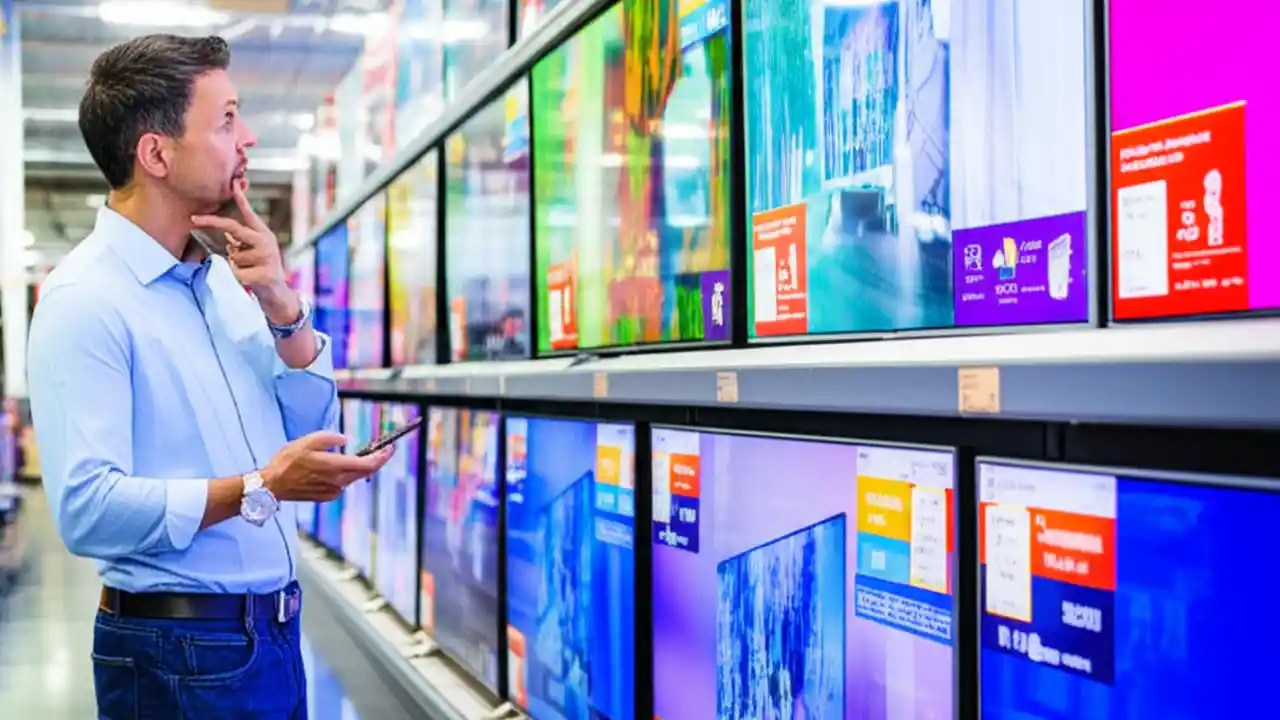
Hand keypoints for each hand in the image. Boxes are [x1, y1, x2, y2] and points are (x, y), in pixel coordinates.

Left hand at [191, 180, 295, 323]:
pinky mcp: (265, 273)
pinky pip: (236, 272)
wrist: (279, 297)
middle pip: (233, 228)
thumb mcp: (253, 254)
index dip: (241, 198)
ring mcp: (267, 257)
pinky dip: (237, 278)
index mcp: (263, 235)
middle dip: (212, 222)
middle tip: (193, 218)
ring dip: (234, 266)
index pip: (250, 214)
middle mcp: (266, 242)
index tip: (233, 183)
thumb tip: (226, 232)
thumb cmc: (261, 273)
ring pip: (232, 256)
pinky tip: (250, 282)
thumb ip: (242, 242)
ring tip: (249, 273)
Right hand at [260, 431, 394, 501]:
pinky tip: (334, 468)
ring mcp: (333, 491)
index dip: (383, 456)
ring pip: (353, 478)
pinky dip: (344, 475)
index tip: (390, 448)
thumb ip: (330, 438)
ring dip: (358, 467)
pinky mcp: (327, 497)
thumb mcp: (308, 441)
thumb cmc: (287, 461)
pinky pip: (342, 484)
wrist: (272, 485)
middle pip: (365, 472)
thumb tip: (346, 439)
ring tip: (356, 456)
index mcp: (336, 467)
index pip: (368, 464)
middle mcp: (338, 482)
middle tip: (381, 450)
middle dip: (376, 460)